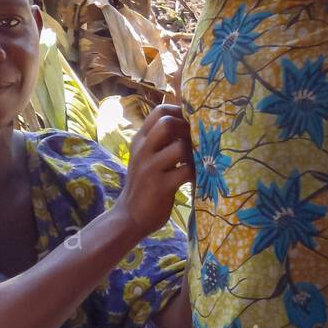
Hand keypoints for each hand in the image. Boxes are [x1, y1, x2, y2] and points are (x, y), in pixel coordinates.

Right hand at [114, 103, 192, 236]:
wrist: (129, 216)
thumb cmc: (144, 184)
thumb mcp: (145, 158)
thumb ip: (159, 141)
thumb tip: (187, 123)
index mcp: (140, 140)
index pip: (160, 111)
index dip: (180, 112)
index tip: (189, 123)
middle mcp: (143, 150)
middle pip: (168, 123)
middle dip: (188, 129)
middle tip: (195, 142)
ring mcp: (150, 168)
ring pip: (180, 147)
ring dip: (194, 153)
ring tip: (197, 161)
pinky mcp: (161, 186)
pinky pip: (186, 171)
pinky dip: (196, 173)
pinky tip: (195, 178)